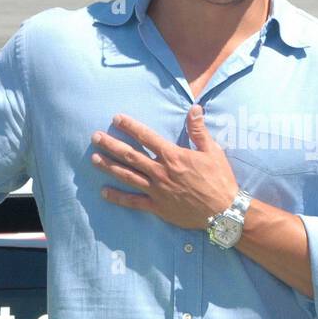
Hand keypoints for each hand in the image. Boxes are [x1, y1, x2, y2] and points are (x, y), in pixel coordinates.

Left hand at [91, 106, 238, 229]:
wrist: (223, 211)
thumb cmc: (220, 179)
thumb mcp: (213, 151)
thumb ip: (199, 130)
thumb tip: (194, 108)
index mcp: (173, 156)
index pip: (146, 137)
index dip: (130, 126)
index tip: (116, 118)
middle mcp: (161, 172)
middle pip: (130, 155)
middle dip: (111, 145)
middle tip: (95, 137)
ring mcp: (157, 190)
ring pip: (128, 176)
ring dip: (109, 166)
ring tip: (93, 159)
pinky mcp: (158, 207)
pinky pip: (134, 202)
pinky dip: (118, 197)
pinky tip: (104, 192)